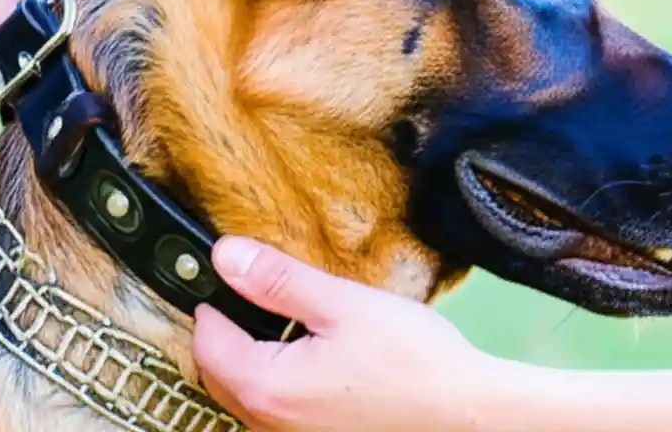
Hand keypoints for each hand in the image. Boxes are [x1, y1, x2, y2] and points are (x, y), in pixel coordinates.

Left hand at [191, 237, 492, 431]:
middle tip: (259, 294)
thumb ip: (276, 281)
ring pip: (246, 393)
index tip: (234, 273)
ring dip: (252, 358)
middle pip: (218, 371)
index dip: (214, 299)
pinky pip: (276, 409)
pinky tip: (315, 359)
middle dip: (228, 331)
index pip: (205, 340)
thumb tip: (225, 257)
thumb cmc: (414, 364)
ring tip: (292, 325)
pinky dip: (279, 380)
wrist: (465, 414)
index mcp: (266, 388)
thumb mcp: (341, 305)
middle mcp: (269, 424)